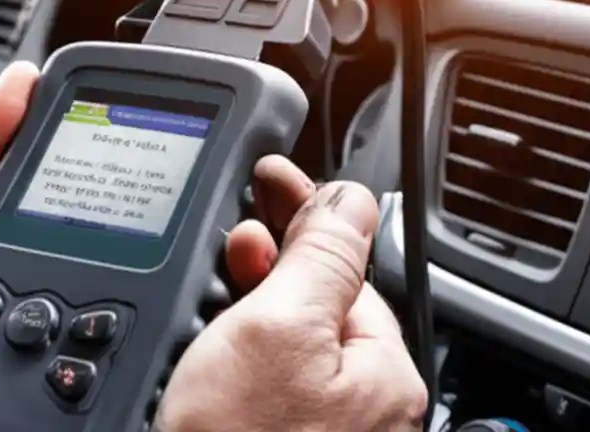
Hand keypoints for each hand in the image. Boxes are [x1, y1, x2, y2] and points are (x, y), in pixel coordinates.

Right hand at [156, 157, 426, 431]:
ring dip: (244, 308)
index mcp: (385, 377)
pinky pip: (261, 386)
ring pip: (283, 348)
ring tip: (208, 295)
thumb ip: (320, 258)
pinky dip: (233, 359)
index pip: (348, 272)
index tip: (268, 181)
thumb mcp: (277, 331)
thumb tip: (350, 199)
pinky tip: (203, 350)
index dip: (299, 225)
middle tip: (230, 237)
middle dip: (269, 264)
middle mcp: (364, 411)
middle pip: (315, 309)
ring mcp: (319, 430)